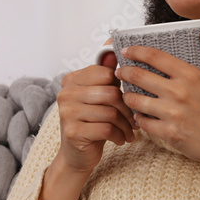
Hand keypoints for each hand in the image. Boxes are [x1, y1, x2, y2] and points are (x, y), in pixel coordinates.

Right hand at [54, 46, 136, 173]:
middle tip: (134, 119)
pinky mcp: (72, 132)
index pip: (106, 73)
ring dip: (125, 125)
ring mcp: (67, 112)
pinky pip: (106, 128)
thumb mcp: (100, 96)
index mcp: (72, 80)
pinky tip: (121, 139)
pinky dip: (119, 135)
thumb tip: (112, 44)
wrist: (77, 155)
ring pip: (110, 112)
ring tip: (129, 131)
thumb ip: (106, 73)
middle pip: (111, 93)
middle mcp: (65, 93)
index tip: (130, 98)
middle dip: (127, 108)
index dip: (123, 86)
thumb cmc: (92, 123)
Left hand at [116, 30, 199, 174]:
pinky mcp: (167, 132)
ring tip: (126, 94)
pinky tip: (140, 116)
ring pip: (135, 100)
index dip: (137, 51)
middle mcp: (178, 92)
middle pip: (139, 76)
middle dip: (124, 72)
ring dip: (127, 96)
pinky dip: (138, 118)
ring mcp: (172, 113)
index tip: (127, 50)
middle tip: (120, 72)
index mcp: (191, 75)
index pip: (155, 56)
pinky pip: (142, 122)